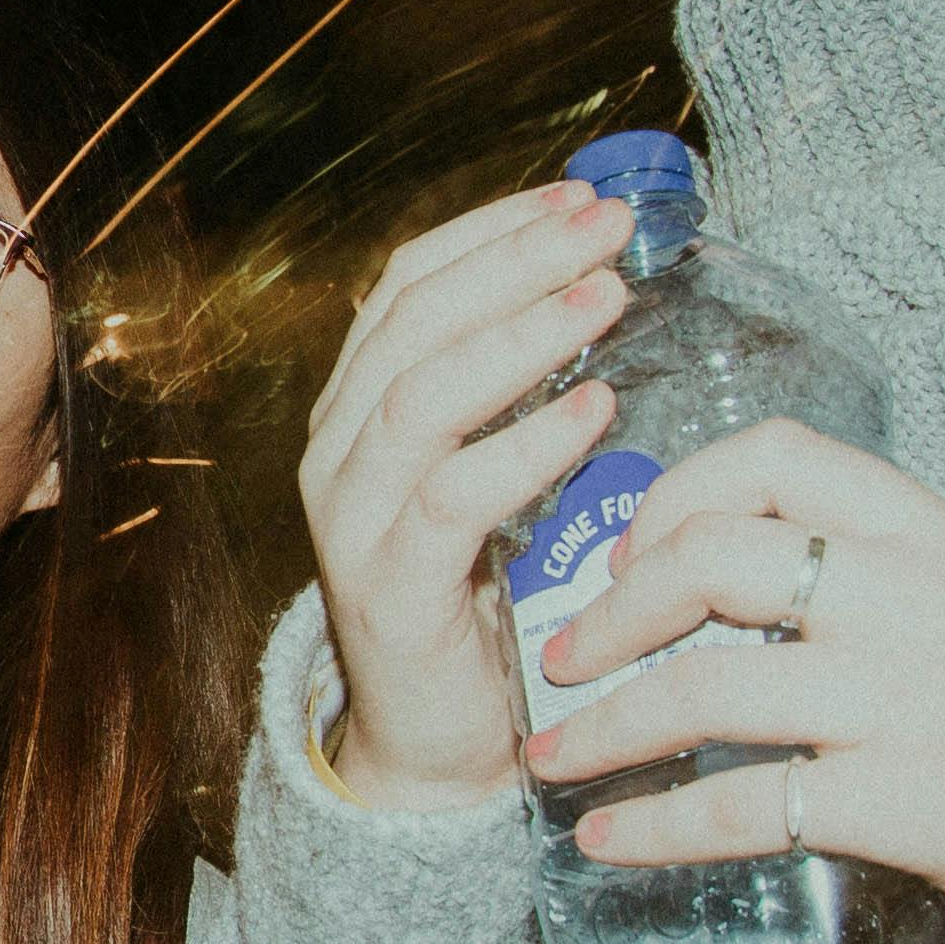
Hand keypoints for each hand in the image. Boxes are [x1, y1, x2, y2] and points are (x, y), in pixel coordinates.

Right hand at [299, 180, 633, 805]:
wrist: (433, 750)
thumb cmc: (481, 602)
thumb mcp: (491, 479)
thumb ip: (516, 397)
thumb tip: (599, 291)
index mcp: (358, 410)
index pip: (407, 284)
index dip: (489, 229)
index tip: (577, 193)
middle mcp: (338, 451)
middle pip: (413, 322)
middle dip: (514, 261)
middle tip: (606, 226)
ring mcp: (352, 520)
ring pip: (422, 395)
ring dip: (520, 336)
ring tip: (606, 299)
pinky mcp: (386, 589)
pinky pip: (451, 497)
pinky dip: (525, 446)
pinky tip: (595, 411)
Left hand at [524, 417, 944, 943]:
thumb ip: (861, 568)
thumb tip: (705, 570)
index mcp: (927, 530)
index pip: (773, 458)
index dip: (674, 494)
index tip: (627, 550)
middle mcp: (912, 597)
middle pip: (713, 562)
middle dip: (610, 611)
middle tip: (564, 656)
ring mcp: (905, 700)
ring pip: (706, 686)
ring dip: (605, 726)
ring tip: (551, 756)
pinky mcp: (899, 804)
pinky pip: (740, 806)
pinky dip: (653, 826)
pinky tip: (603, 840)